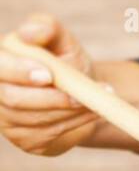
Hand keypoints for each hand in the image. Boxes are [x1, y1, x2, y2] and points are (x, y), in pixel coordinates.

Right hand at [0, 12, 99, 155]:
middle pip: (13, 99)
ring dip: (70, 110)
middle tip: (82, 94)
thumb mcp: (63, 40)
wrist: (80, 92)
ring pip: (36, 119)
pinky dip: (75, 122)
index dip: (19, 72)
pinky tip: (92, 111)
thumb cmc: (66, 60)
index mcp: (0, 60)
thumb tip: (29, 31)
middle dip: (51, 98)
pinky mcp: (25, 140)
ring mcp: (7, 120)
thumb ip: (48, 29)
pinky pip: (49, 135)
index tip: (48, 75)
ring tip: (98, 98)